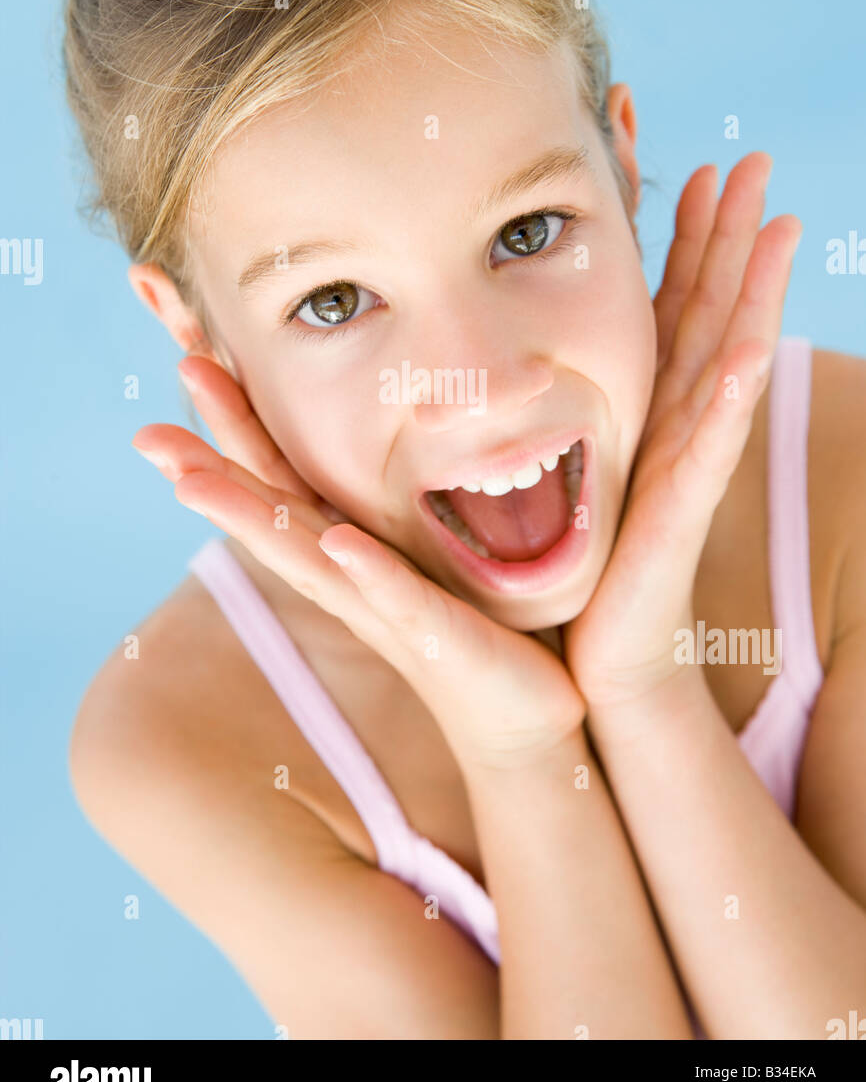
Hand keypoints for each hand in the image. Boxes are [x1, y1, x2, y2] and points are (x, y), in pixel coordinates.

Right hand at [132, 356, 584, 771]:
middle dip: (206, 472)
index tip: (190, 365)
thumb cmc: (470, 623)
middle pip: (267, 515)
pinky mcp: (437, 636)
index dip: (234, 428)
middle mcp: (346, 579)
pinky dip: (365, 571)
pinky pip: (398, 598)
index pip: (278, 480)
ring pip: (306, 558)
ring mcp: (383, 609)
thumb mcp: (424, 547)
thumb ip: (396, 498)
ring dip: (251, 519)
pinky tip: (336, 541)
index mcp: (344, 550)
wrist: (517, 715)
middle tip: (145, 432)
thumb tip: (398, 417)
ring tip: (193, 483)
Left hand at [563, 153, 801, 707]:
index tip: (699, 171)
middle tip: (756, 162)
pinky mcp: (682, 508)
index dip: (691, 241)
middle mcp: (678, 421)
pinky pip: (711, 444)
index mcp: (649, 405)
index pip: (675, 307)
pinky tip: (750, 349)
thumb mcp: (578, 463)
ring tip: (778, 228)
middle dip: (736, 238)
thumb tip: (533, 353)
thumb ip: (570, 406)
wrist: (601, 646)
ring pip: (728, 359)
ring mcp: (689, 460)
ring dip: (754, 294)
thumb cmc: (594, 563)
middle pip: (713, 312)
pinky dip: (732, 396)